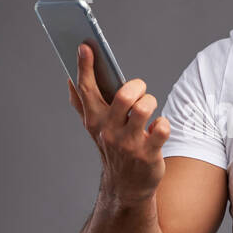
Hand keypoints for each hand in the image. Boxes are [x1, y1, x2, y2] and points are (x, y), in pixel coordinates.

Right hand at [68, 42, 170, 204]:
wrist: (126, 187)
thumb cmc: (112, 149)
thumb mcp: (95, 128)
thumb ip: (82, 104)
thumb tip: (69, 79)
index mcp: (94, 120)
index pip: (86, 89)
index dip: (85, 66)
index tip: (86, 46)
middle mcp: (109, 131)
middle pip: (124, 96)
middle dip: (136, 86)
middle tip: (139, 90)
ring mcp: (129, 143)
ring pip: (144, 108)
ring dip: (150, 102)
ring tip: (148, 109)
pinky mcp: (149, 154)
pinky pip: (162, 128)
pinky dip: (163, 124)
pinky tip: (158, 129)